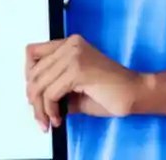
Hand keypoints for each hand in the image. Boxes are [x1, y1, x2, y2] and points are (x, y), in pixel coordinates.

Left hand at [25, 35, 145, 130]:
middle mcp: (70, 45)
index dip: (28, 75)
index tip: (34, 94)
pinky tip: (58, 118)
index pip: (33, 53)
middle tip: (39, 116)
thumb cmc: (112, 92)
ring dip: (40, 108)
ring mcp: (74, 55)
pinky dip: (50, 110)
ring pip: (39, 84)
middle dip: (33, 98)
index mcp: (70, 44)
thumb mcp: (75, 88)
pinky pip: (51, 93)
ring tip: (48, 121)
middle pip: (34, 71)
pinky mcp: (78, 70)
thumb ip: (55, 87)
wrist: (136, 94)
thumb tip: (35, 99)